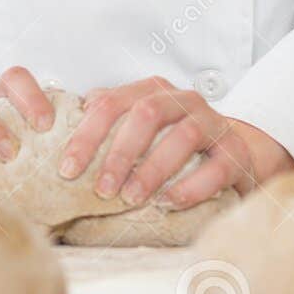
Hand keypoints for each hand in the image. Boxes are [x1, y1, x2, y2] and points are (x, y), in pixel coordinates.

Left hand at [60, 76, 293, 208]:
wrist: (233, 152)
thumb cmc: (172, 143)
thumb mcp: (138, 128)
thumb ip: (105, 123)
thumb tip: (58, 128)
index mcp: (152, 90)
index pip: (112, 102)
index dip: (87, 135)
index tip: (67, 169)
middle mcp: (183, 100)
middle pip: (146, 113)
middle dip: (119, 152)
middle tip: (100, 189)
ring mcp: (213, 124)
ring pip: (183, 136)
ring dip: (153, 169)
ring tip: (131, 197)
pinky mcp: (235, 153)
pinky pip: (216, 167)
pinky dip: (190, 187)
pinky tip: (168, 203)